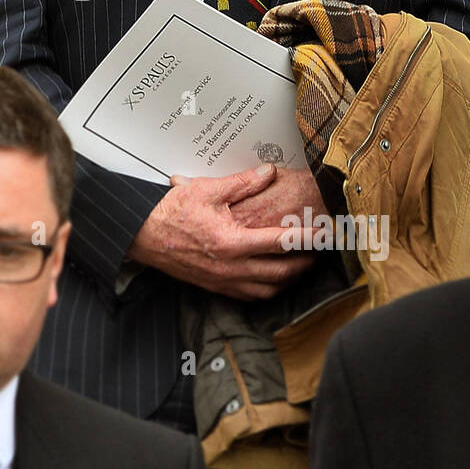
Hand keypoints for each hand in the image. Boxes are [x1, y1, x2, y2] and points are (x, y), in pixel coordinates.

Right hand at [128, 164, 315, 299]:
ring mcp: (224, 281)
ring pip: (268, 290)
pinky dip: (268, 289)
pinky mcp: (216, 288)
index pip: (282, 242)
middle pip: (281, 273)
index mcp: (232, 242)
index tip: (326, 233)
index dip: (308, 238)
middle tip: (320, 252)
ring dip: (289, 280)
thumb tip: (269, 172)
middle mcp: (231, 267)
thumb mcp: (208, 190)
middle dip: (305, 263)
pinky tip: (273, 279)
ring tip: (302, 265)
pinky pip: (250, 296)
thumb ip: (243, 182)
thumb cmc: (171, 213)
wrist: (143, 235)